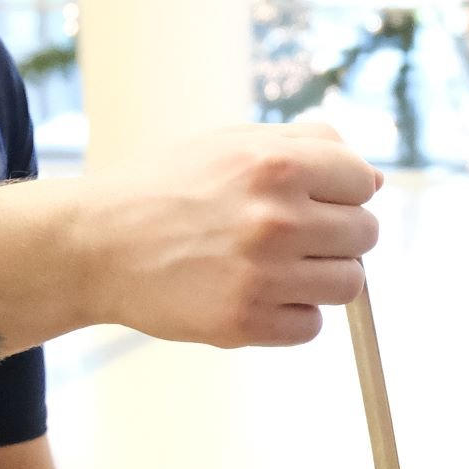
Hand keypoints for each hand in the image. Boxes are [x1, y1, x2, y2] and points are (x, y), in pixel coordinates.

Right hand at [80, 123, 380, 349]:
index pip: (363, 182)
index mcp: (276, 164)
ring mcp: (261, 275)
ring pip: (348, 285)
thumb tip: (373, 179)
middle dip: (334, 236)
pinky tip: (253, 295)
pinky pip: (310, 327)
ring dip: (318, 278)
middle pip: (365, 235)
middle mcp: (276, 218)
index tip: (309, 200)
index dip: (340, 192)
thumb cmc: (165, 187)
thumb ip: (306, 146)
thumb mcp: (230, 142)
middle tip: (286, 238)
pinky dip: (290, 316)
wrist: (95, 245)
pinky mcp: (244, 322)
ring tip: (273, 268)